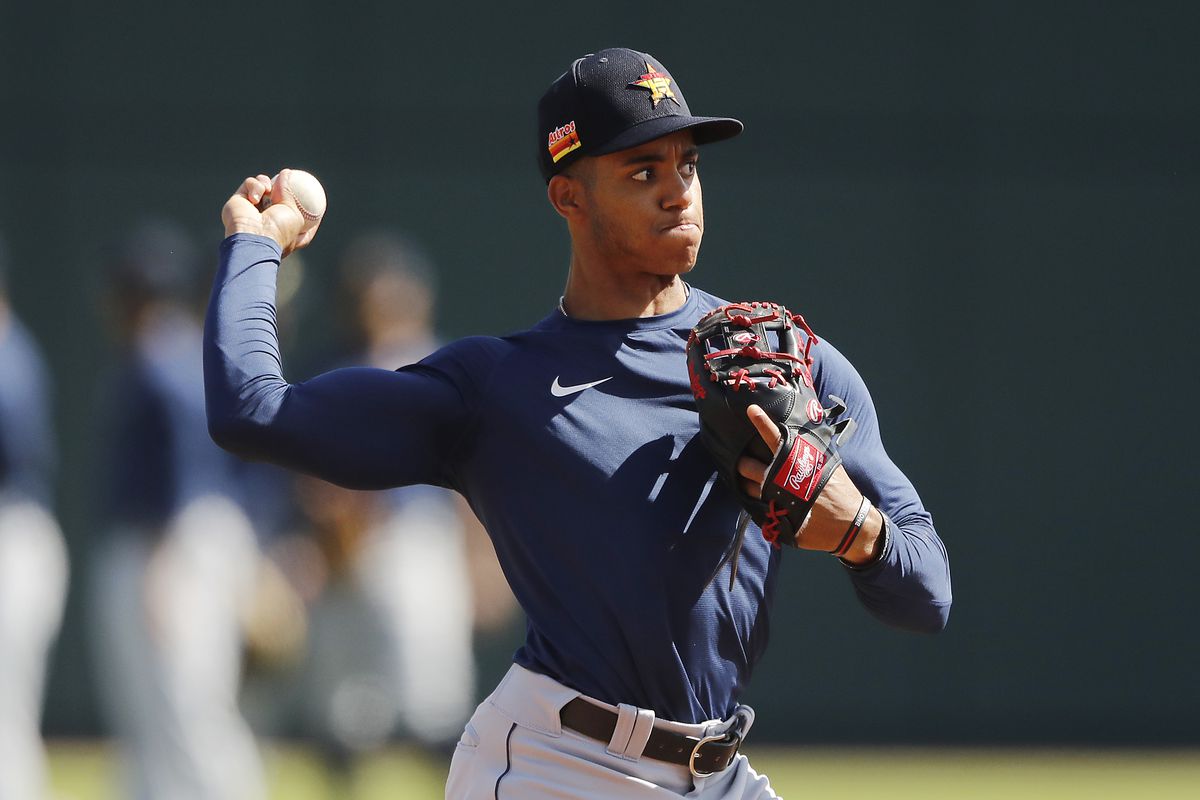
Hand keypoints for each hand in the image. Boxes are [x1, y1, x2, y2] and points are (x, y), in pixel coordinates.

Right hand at [222, 170, 319, 256]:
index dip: (303, 208)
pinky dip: (254, 186)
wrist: (252, 235)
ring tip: (267, 190)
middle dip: (281, 189)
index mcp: (282, 230)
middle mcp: (266, 220)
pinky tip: (255, 198)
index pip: (295, 218)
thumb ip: (291, 193)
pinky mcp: (238, 200)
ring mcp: (252, 210)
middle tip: (286, 179)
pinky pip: (249, 184)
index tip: (313, 200)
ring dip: (266, 183)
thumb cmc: (278, 230)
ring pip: (263, 186)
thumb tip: (287, 173)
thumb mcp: (295, 214)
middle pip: (277, 198)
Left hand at [737, 404, 883, 563]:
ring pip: (748, 489)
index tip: (751, 410)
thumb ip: (811, 451)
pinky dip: (756, 503)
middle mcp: (784, 481)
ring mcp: (778, 501)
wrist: (850, 524)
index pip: (776, 438)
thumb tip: (800, 435)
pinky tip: (763, 501)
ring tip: (749, 482)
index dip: (762, 423)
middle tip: (744, 461)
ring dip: (746, 484)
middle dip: (743, 463)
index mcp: (798, 463)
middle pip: (749, 467)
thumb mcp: (828, 465)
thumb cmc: (840, 491)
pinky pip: (757, 509)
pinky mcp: (777, 519)